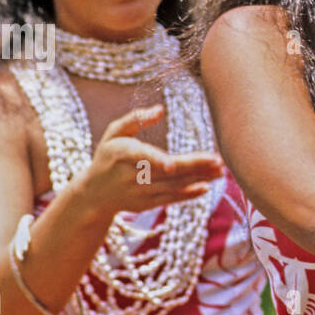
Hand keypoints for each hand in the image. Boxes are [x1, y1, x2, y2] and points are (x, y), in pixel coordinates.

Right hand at [82, 105, 224, 218]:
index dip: (156, 160)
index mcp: (121, 154)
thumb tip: (160, 109)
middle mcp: (131, 176)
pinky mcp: (147, 204)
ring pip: (173, 186)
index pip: (141, 157)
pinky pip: (171, 199)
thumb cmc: (108, 157)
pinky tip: (206, 187)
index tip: (172, 165)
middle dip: (194, 167)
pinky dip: (189, 194)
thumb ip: (134, 119)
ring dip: (198, 179)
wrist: (95, 194)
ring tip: (220, 171)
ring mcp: (140, 193)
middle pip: (166, 172)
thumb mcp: (113, 134)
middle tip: (218, 160)